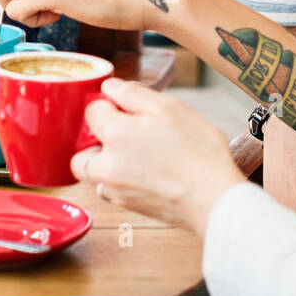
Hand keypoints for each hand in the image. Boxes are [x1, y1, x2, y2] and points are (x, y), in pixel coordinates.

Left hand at [70, 78, 244, 235]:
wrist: (215, 200)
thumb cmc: (198, 153)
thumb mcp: (170, 108)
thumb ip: (133, 94)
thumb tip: (110, 88)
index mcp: (115, 135)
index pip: (91, 111)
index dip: (109, 104)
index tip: (127, 108)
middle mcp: (106, 165)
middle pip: (80, 149)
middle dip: (95, 139)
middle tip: (124, 133)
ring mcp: (114, 190)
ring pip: (92, 173)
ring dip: (104, 162)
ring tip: (135, 155)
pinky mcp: (126, 207)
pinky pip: (108, 190)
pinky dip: (118, 181)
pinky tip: (145, 174)